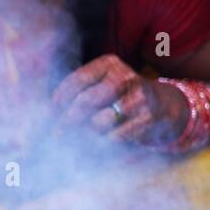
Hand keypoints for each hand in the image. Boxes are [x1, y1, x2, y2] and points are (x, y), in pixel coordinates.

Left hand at [50, 54, 187, 143]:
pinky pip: (115, 135)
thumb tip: (44, 114)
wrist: (166, 105)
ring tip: (75, 139)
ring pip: (98, 121)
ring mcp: (138, 96)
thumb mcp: (102, 84)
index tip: (47, 116)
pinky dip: (101, 143)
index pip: (75, 81)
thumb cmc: (121, 96)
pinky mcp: (148, 118)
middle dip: (65, 121)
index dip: (57, 101)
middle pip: (85, 101)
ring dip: (83, 134)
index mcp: (108, 64)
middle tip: (54, 135)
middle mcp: (124, 76)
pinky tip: (96, 145)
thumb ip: (78, 93)